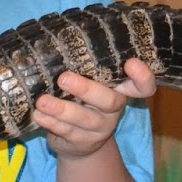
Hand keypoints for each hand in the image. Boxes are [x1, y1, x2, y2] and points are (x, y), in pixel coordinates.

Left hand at [33, 58, 156, 159]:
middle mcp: (113, 110)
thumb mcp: (89, 83)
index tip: (131, 62)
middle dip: (86, 89)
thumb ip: (84, 67)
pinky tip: (38, 114)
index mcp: (119, 90)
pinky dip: (50, 123)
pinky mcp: (82, 143)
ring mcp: (99, 129)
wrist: (78, 143)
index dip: (143, 77)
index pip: (143, 86)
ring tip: (42, 101)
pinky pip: (66, 132)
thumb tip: (60, 38)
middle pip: (110, 101)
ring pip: (83, 119)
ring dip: (61, 109)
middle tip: (63, 78)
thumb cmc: (81, 100)